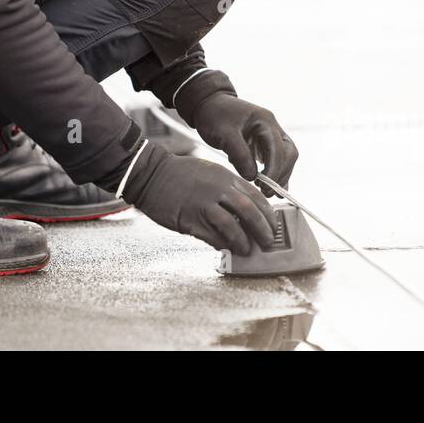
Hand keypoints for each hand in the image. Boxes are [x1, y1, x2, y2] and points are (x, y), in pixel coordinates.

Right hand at [120, 143, 275, 255]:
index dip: (268, 214)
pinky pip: (211, 236)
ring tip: (247, 250)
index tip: (272, 226)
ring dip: (243, 240)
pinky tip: (226, 249)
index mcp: (226, 177)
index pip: (256, 197)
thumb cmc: (181, 175)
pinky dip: (222, 244)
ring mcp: (203, 204)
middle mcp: (218, 189)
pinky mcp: (189, 219)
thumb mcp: (211, 173)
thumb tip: (246, 212)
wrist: (151, 174)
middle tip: (268, 242)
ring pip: (232, 225)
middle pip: (249, 211)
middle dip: (262, 229)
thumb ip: (229, 189)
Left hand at [189, 94, 298, 196]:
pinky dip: (276, 174)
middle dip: (281, 175)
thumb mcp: (223, 133)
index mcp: (265, 120)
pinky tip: (271, 188)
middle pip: (289, 153)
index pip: (278, 149)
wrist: (209, 104)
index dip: (274, 171)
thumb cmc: (215, 115)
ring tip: (268, 193)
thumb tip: (252, 177)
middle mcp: (273, 127)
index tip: (264, 188)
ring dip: (280, 176)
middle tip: (267, 193)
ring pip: (287, 158)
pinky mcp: (266, 143)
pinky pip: (278, 159)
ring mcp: (272, 134)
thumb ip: (239, 154)